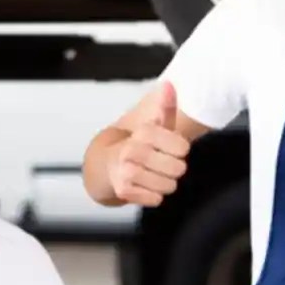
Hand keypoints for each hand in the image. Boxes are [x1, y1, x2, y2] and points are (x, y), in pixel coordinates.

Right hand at [108, 81, 190, 206]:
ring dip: (166, 183)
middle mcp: (133, 150)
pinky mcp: (124, 191)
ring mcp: (127, 171)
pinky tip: (146, 185)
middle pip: (178, 168)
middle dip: (175, 168)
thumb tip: (169, 85)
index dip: (181, 150)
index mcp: (143, 132)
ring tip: (154, 174)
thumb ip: (165, 107)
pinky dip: (155, 195)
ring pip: (169, 186)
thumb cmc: (136, 145)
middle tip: (163, 163)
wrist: (103, 165)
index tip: (173, 148)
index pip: (181, 147)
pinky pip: (156, 199)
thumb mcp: (153, 125)